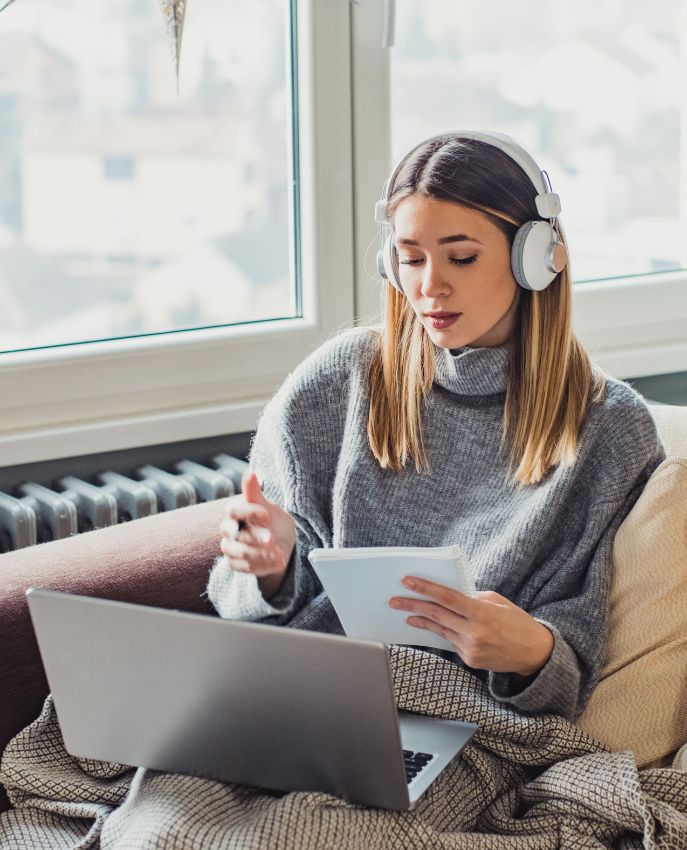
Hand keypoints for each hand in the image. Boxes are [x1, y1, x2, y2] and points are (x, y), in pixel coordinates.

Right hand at [219, 472, 295, 595]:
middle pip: (238, 535)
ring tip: (280, 554)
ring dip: (262, 555)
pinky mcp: (235, 564)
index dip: (249, 513)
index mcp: (234, 512)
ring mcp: (230, 548)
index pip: (234, 510)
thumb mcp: (267, 506)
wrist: (279, 543)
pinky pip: (247, 568)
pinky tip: (279, 562)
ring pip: (241, 553)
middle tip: (273, 540)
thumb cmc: (271, 520)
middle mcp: (228, 530)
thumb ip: (256, 494)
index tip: (266, 515)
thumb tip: (251, 473)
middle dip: (257, 537)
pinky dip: (265, 566)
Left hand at [388, 577, 554, 676]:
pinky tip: (428, 625)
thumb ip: (473, 597)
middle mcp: (474, 632)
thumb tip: (451, 594)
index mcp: (482, 613)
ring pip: (440, 629)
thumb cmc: (518, 622)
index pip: (447, 598)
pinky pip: (450, 641)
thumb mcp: (498, 602)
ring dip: (421, 620)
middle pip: (436, 615)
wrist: (535, 654)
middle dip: (412, 606)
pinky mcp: (469, 660)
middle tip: (395, 600)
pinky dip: (439, 631)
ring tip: (405, 613)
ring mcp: (470, 649)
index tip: (408, 581)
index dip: (425, 588)